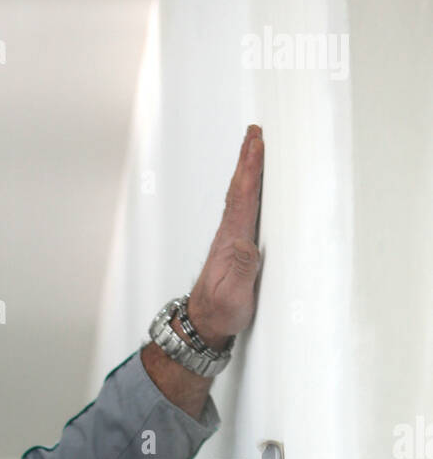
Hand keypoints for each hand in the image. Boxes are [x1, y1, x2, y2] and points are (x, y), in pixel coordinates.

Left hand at [185, 124, 263, 348]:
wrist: (202, 326)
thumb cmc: (219, 313)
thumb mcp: (233, 297)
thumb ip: (241, 270)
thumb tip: (246, 243)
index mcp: (231, 243)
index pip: (242, 199)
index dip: (249, 171)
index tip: (256, 144)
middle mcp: (229, 237)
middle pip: (239, 191)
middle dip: (247, 160)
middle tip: (254, 133)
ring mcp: (230, 241)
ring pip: (239, 198)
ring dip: (247, 172)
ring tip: (253, 149)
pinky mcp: (234, 248)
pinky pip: (242, 211)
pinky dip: (248, 192)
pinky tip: (251, 188)